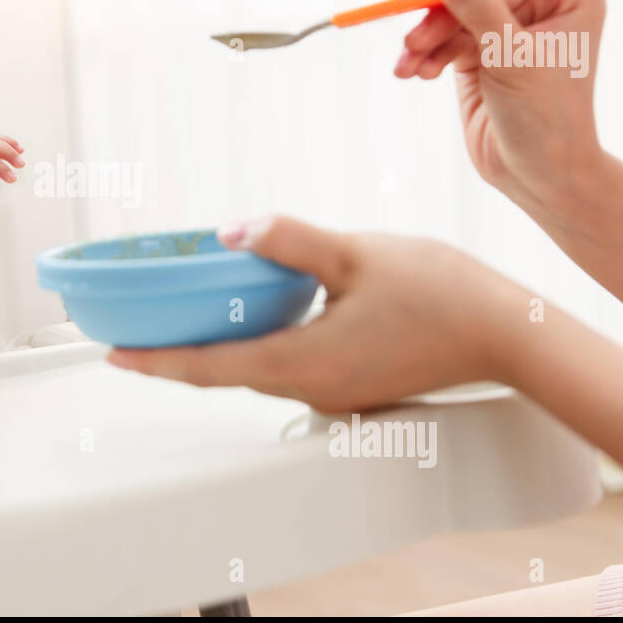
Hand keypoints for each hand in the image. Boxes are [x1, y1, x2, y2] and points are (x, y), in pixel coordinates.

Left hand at [106, 215, 526, 411]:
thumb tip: (231, 230)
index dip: (157, 363)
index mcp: (304, 363)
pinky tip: (250, 314)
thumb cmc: (442, 293)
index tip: (114, 357)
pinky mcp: (351, 383)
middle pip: (225, 374)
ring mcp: (333, 391)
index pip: (209, 369)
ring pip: (255, 370)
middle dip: (176, 355)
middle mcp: (311, 388)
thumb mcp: (357, 254)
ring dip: (215, 348)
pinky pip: (285, 366)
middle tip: (133, 332)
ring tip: (179, 319)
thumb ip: (290, 241)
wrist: (508, 335)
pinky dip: (255, 344)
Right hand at [394, 0, 606, 212]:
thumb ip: (478, 10)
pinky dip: (425, 53)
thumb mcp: (512, 59)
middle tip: (416, 38)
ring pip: (454, 8)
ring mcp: (506, 28)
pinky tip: (413, 74)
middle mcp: (540, 4)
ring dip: (427, 34)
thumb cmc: (546, 119)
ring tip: (410, 64)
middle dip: (445, 7)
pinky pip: (443, 37)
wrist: (538, 176)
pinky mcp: (478, 53)